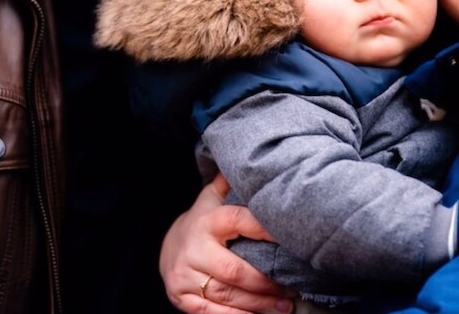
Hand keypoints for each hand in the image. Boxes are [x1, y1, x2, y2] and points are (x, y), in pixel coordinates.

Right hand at [160, 173, 295, 313]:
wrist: (168, 249)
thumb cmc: (201, 223)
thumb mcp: (211, 199)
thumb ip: (229, 183)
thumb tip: (252, 160)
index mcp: (207, 222)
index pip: (239, 221)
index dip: (265, 228)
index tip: (289, 237)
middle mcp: (194, 249)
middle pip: (234, 271)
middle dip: (266, 283)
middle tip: (290, 288)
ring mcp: (185, 276)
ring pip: (227, 295)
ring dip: (258, 304)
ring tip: (284, 305)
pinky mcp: (181, 297)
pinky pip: (211, 312)